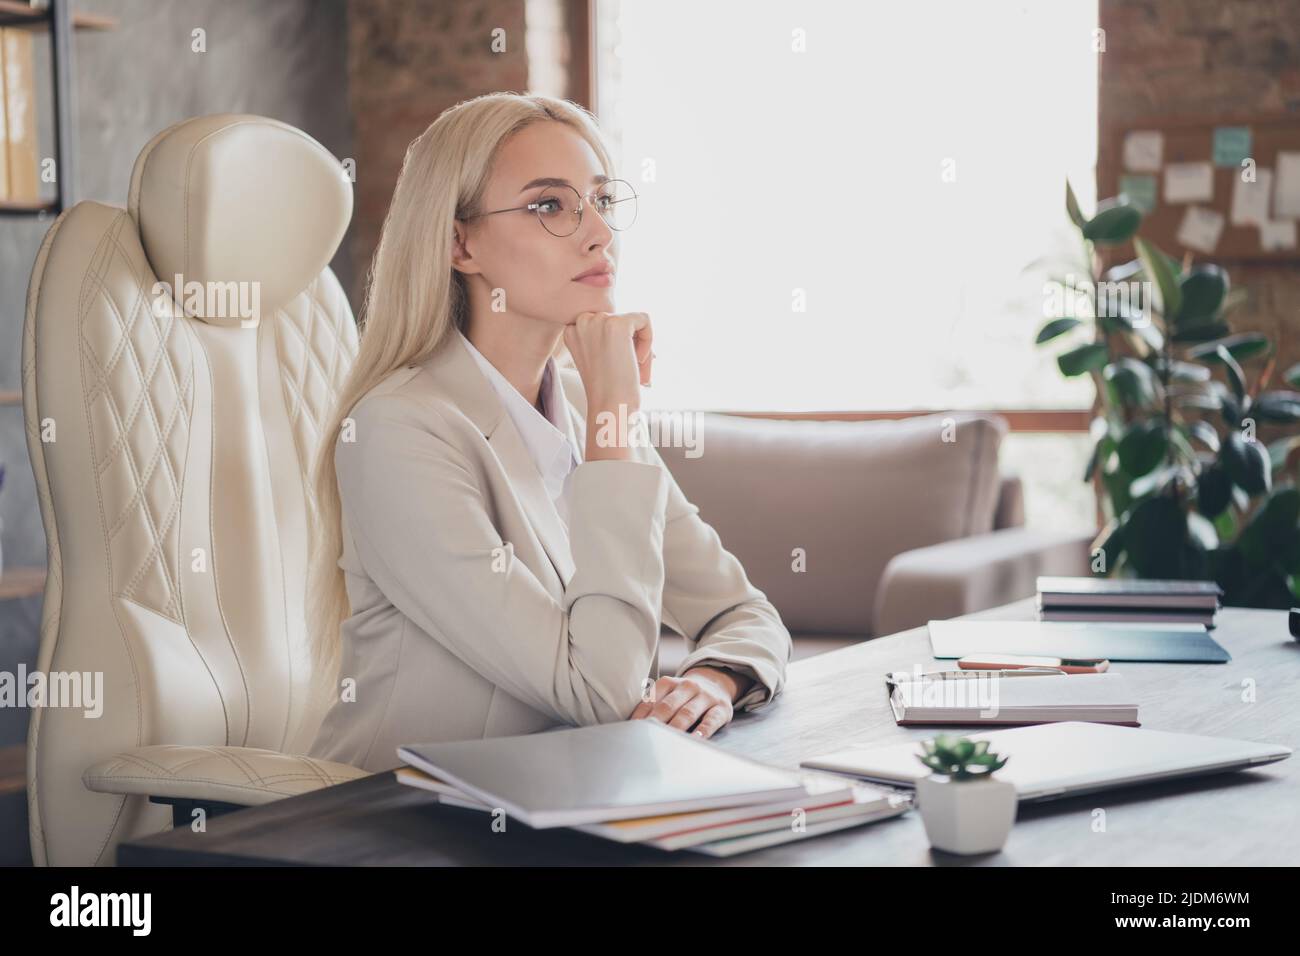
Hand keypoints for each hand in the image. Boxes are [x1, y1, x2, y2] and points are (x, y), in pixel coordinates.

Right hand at [563, 312, 652, 460]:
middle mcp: (581, 322)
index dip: (616, 345)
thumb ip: (605, 336)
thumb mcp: (598, 357)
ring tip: (636, 371)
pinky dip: (649, 340)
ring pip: (633, 322)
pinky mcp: (618, 324)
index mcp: (571, 330)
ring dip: (640, 347)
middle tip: (631, 372)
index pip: (604, 323)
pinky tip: (639, 361)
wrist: (609, 406)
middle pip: (619, 320)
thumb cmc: (608, 390)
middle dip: (630, 346)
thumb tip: (637, 319)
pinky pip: (644, 320)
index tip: (616, 367)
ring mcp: (598, 321)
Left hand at [628, 669, 742, 738]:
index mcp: (669, 683)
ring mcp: (705, 696)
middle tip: (646, 737)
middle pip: (668, 706)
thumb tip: (633, 726)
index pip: (652, 699)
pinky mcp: (721, 708)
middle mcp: (687, 687)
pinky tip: (695, 739)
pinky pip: (711, 720)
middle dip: (656, 722)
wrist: (716, 683)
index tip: (632, 729)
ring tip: (667, 740)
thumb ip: (654, 705)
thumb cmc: (685, 696)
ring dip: (676, 728)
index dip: (641, 715)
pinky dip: (702, 730)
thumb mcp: (670, 693)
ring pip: (687, 713)